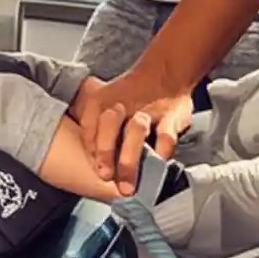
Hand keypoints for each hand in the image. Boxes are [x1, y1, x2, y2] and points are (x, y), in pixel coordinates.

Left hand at [76, 70, 193, 190]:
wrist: (165, 72)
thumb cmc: (131, 95)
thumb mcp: (106, 101)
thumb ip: (94, 125)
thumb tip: (87, 156)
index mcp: (103, 102)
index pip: (90, 125)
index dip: (90, 148)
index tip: (92, 169)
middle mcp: (123, 106)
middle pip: (109, 126)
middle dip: (105, 153)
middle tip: (106, 177)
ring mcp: (148, 111)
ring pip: (136, 132)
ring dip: (130, 159)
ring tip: (129, 185)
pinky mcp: (171, 117)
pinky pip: (166, 136)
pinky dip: (162, 151)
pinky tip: (156, 166)